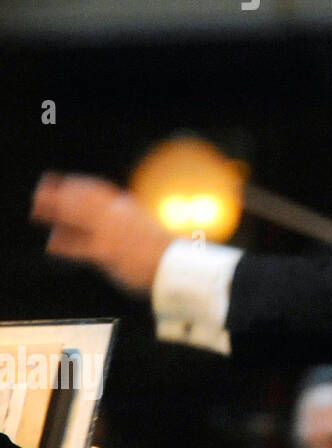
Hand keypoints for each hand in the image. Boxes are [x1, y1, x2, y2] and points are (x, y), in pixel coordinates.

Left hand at [30, 173, 172, 296]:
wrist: (178, 266)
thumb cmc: (165, 250)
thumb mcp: (145, 227)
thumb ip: (126, 220)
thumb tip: (118, 212)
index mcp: (127, 207)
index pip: (97, 189)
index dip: (78, 185)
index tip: (65, 182)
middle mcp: (117, 215)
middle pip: (82, 199)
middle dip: (59, 195)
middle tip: (40, 191)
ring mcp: (111, 233)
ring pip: (77, 216)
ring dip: (55, 211)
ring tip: (37, 209)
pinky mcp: (107, 252)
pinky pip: (80, 246)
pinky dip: (65, 243)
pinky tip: (53, 242)